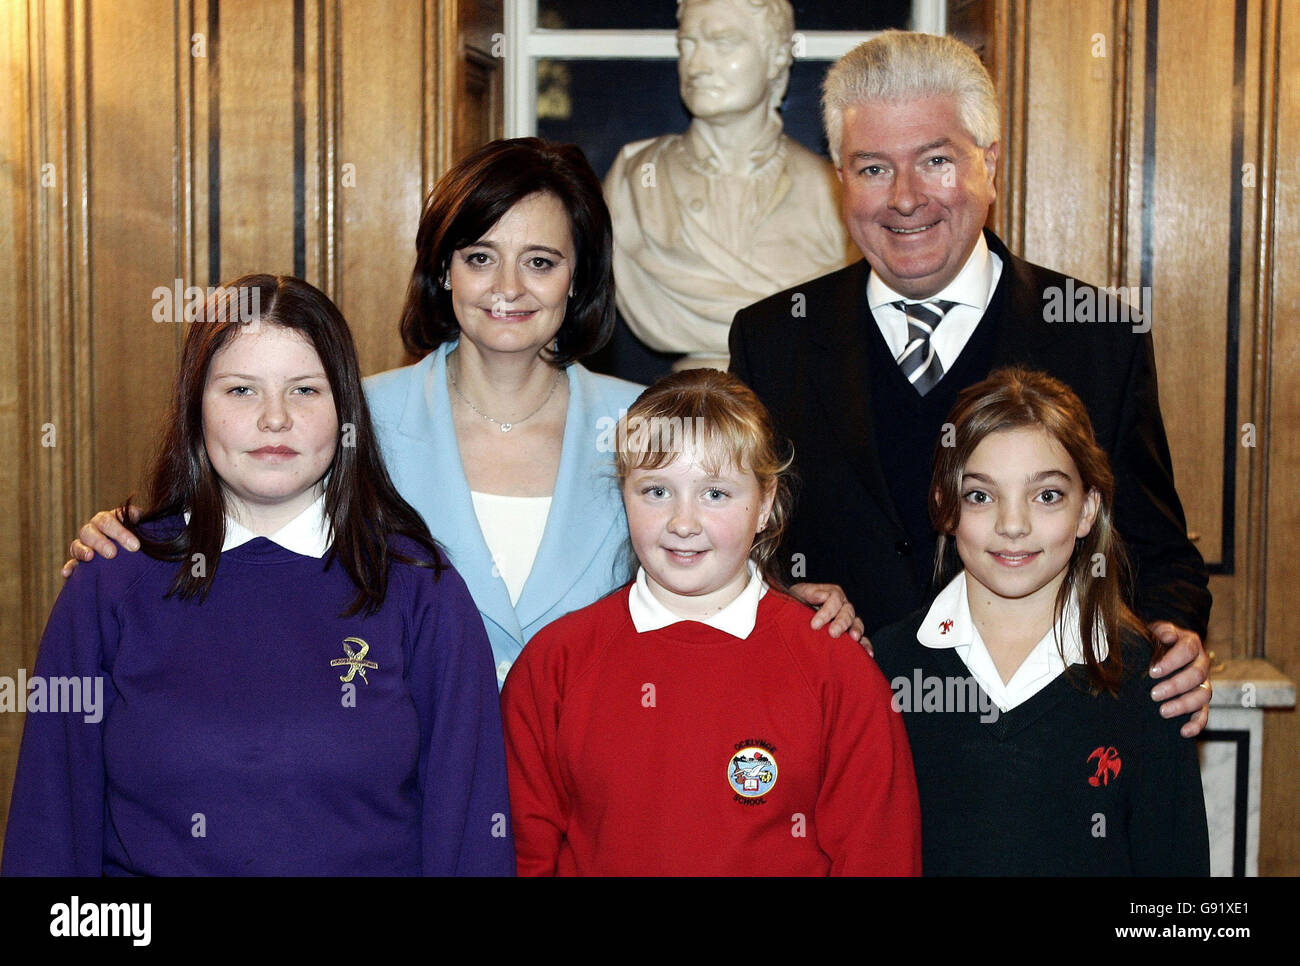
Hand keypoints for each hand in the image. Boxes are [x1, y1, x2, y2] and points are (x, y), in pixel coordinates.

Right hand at [61, 505, 140, 577]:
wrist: (133, 549)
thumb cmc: (137, 535)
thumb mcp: (139, 525)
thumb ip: (138, 519)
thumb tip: (136, 515)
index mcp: (106, 519)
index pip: (107, 521)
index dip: (119, 532)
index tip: (135, 546)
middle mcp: (92, 530)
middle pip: (89, 532)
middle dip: (100, 542)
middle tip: (112, 554)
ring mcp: (83, 545)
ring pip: (76, 545)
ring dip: (82, 551)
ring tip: (90, 557)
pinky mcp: (79, 562)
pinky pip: (71, 564)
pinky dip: (69, 568)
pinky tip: (67, 573)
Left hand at [789, 582, 867, 647]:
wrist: (794, 613)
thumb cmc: (796, 601)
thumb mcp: (798, 594)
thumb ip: (809, 593)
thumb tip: (822, 595)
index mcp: (832, 594)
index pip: (834, 599)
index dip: (826, 612)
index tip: (814, 625)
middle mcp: (842, 606)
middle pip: (847, 612)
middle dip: (840, 623)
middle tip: (832, 633)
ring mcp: (847, 620)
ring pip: (856, 623)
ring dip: (856, 631)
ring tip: (854, 639)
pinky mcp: (850, 634)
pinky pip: (862, 639)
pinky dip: (865, 645)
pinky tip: (868, 653)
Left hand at [1147, 621, 1210, 737]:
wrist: (1158, 650)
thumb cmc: (1153, 641)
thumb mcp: (1153, 631)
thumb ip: (1159, 632)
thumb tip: (1166, 636)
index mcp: (1190, 643)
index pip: (1187, 650)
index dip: (1172, 661)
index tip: (1153, 671)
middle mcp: (1200, 663)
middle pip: (1197, 675)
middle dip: (1175, 686)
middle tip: (1154, 694)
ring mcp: (1202, 683)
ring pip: (1203, 695)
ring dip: (1184, 704)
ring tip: (1163, 711)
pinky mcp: (1199, 701)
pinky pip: (1204, 714)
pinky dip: (1197, 724)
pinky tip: (1184, 731)